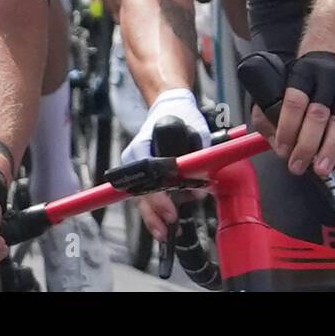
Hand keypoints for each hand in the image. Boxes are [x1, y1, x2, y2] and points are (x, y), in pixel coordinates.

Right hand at [121, 90, 211, 244]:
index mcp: (143, 147)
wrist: (172, 107)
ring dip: (157, 216)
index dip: (157, 198)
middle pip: (139, 193)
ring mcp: (140, 169)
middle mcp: (136, 160)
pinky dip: (160, 209)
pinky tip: (171, 218)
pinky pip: (150, 196)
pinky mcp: (148, 176)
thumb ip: (197, 153)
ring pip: (143, 199)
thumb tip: (198, 177)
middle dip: (154, 215)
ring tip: (173, 227)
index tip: (170, 211)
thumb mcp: (195, 130)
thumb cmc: (181, 115)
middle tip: (168, 229)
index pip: (147, 177)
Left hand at [252, 51, 334, 178]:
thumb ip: (269, 111)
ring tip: (320, 170)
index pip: (295, 101)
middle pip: (317, 115)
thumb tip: (274, 142)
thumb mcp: (281, 83)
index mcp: (303, 74)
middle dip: (306, 145)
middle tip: (296, 166)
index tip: (282, 149)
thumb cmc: (305, 79)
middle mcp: (327, 80)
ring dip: (328, 150)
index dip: (288, 128)